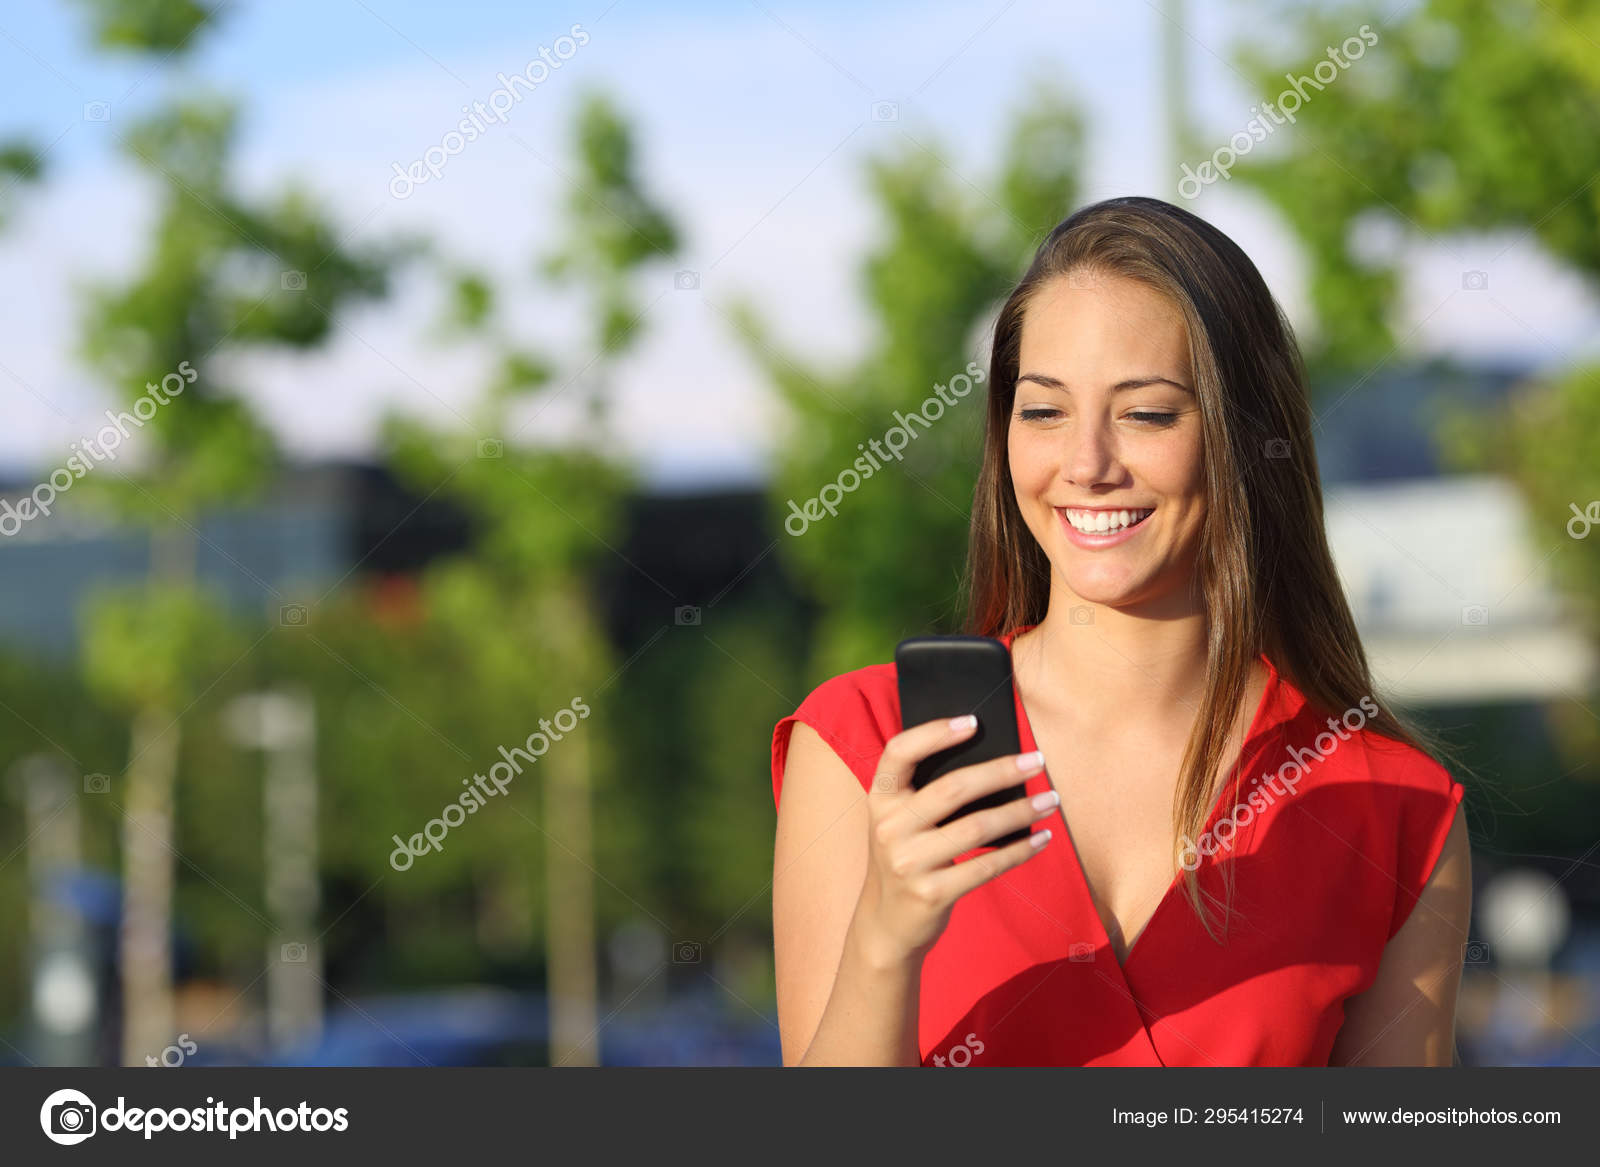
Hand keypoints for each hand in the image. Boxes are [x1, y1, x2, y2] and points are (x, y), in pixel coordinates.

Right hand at [851, 715, 1054, 964]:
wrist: (886, 923)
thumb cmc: (906, 856)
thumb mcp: (900, 821)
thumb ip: (927, 792)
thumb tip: (994, 763)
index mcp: (879, 799)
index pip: (900, 752)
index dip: (934, 733)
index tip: (974, 721)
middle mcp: (888, 828)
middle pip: (952, 788)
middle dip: (1002, 771)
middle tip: (1037, 760)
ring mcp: (908, 863)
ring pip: (977, 827)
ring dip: (1021, 811)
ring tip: (1051, 799)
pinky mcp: (931, 893)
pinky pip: (987, 866)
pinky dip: (1020, 850)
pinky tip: (1042, 838)